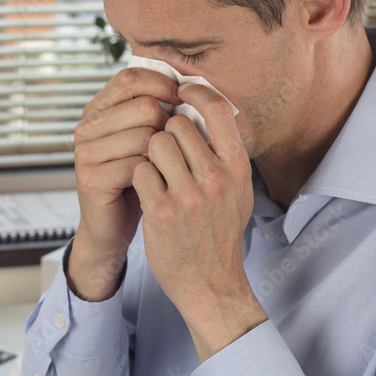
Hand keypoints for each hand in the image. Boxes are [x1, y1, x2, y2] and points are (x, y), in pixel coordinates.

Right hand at [67, 67, 178, 300]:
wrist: (115, 226)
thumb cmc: (140, 177)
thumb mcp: (146, 137)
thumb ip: (157, 108)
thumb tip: (191, 83)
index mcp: (98, 109)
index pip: (130, 77)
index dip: (162, 84)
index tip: (182, 101)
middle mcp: (86, 127)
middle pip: (143, 106)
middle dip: (168, 126)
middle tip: (172, 148)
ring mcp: (85, 153)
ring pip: (144, 136)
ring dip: (164, 154)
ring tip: (163, 168)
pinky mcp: (90, 178)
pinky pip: (138, 166)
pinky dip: (155, 176)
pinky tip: (155, 184)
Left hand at [132, 82, 265, 360]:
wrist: (211, 284)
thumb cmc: (220, 233)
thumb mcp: (238, 191)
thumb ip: (225, 153)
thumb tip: (207, 110)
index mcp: (237, 167)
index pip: (217, 108)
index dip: (195, 92)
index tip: (180, 92)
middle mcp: (216, 177)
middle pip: (176, 123)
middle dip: (165, 133)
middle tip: (165, 154)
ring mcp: (188, 194)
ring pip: (154, 142)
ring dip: (149, 153)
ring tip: (156, 173)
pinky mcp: (160, 210)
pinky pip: (139, 169)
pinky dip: (138, 176)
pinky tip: (146, 192)